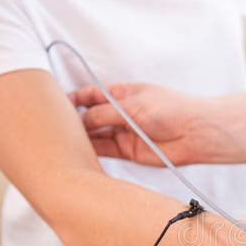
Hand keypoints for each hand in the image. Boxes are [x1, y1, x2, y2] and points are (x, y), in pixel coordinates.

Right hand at [68, 83, 221, 165]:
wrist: (194, 133)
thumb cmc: (170, 110)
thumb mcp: (132, 106)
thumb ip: (104, 113)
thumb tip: (80, 120)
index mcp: (121, 94)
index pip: (89, 95)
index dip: (72, 99)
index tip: (54, 104)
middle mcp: (120, 113)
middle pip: (88, 116)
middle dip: (71, 120)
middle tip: (52, 125)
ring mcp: (123, 132)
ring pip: (94, 134)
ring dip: (79, 137)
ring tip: (59, 140)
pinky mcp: (127, 150)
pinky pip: (104, 149)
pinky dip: (91, 150)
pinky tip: (76, 151)